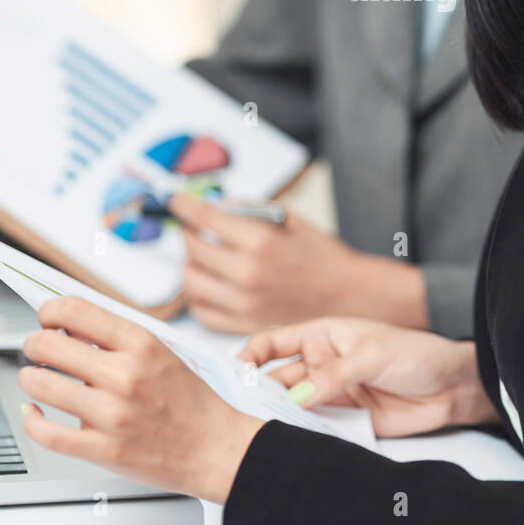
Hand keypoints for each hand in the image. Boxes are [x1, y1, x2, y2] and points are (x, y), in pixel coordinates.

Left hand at [18, 295, 261, 503]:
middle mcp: (125, 375)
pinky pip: (48, 433)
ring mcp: (112, 414)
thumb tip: (71, 327)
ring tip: (35, 378)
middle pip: (51, 345)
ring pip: (42, 385)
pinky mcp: (103, 449)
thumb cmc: (192, 403)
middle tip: (36, 348)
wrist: (215, 448)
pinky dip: (32, 420)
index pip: (77, 311)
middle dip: (34, 344)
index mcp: (142, 344)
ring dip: (30, 378)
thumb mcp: (163, 353)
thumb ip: (118, 340)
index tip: (46, 317)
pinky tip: (35, 413)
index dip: (49, 310)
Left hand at [169, 193, 426, 331]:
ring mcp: (244, 303)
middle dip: (188, 232)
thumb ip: (249, 211)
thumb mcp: (289, 219)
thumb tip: (217, 205)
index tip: (174, 200)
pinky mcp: (245, 325)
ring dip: (190, 265)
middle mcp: (247, 273)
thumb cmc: (321, 255)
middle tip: (193, 227)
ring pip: (192, 282)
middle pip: (193, 249)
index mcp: (259, 241)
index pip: (205, 218)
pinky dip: (198, 297)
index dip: (183, 205)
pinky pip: (203, 312)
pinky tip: (208, 285)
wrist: (349, 294)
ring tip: (202, 257)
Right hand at [239, 316, 500, 437]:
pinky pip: (313, 431)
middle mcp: (319, 367)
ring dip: (277, 420)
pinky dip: (300, 438)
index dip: (249, 356)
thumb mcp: (372, 355)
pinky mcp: (343, 423)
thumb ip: (334, 376)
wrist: (451, 388)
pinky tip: (291, 446)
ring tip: (262, 433)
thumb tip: (296, 398)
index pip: (272, 343)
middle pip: (276, 382)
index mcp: (320, 337)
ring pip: (291, 410)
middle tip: (243, 414)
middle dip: (258, 396)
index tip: (234, 375)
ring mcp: (329, 396)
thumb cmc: (416, 354)